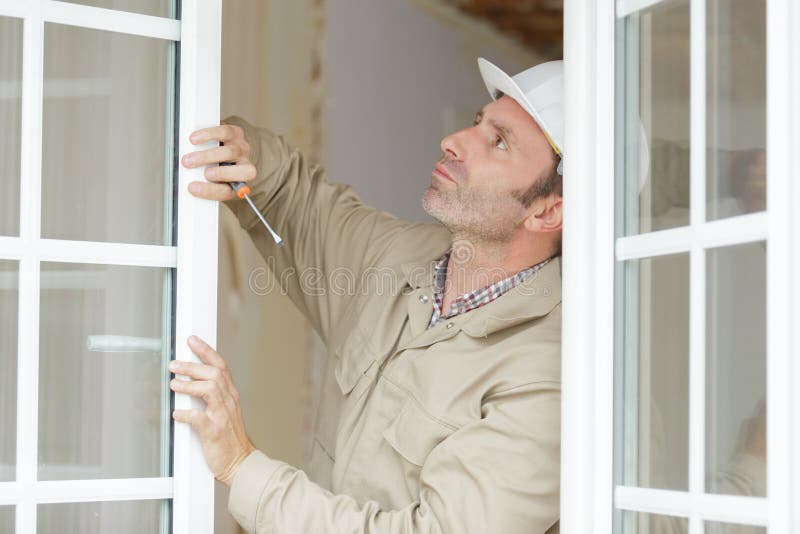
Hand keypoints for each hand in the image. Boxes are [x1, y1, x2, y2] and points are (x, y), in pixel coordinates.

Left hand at [170, 335, 255, 485]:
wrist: (240, 462)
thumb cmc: (229, 438)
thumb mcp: (223, 411)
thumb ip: (209, 395)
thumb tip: (187, 382)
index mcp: (230, 395)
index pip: (220, 366)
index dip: (206, 351)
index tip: (192, 340)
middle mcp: (228, 402)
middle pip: (214, 374)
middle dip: (192, 366)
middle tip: (174, 364)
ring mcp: (222, 416)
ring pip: (210, 390)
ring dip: (190, 385)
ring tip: (174, 384)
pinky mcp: (214, 433)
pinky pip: (201, 419)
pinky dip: (187, 414)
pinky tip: (176, 413)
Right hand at [181, 121, 256, 200]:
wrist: (231, 144)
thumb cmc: (220, 165)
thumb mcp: (214, 179)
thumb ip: (205, 183)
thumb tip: (188, 184)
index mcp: (239, 183)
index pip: (228, 191)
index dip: (210, 190)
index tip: (192, 187)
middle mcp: (245, 166)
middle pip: (240, 172)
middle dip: (218, 173)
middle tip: (200, 175)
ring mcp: (242, 149)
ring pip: (230, 152)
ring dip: (206, 156)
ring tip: (189, 159)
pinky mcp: (236, 133)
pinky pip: (225, 133)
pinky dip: (208, 135)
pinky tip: (194, 139)